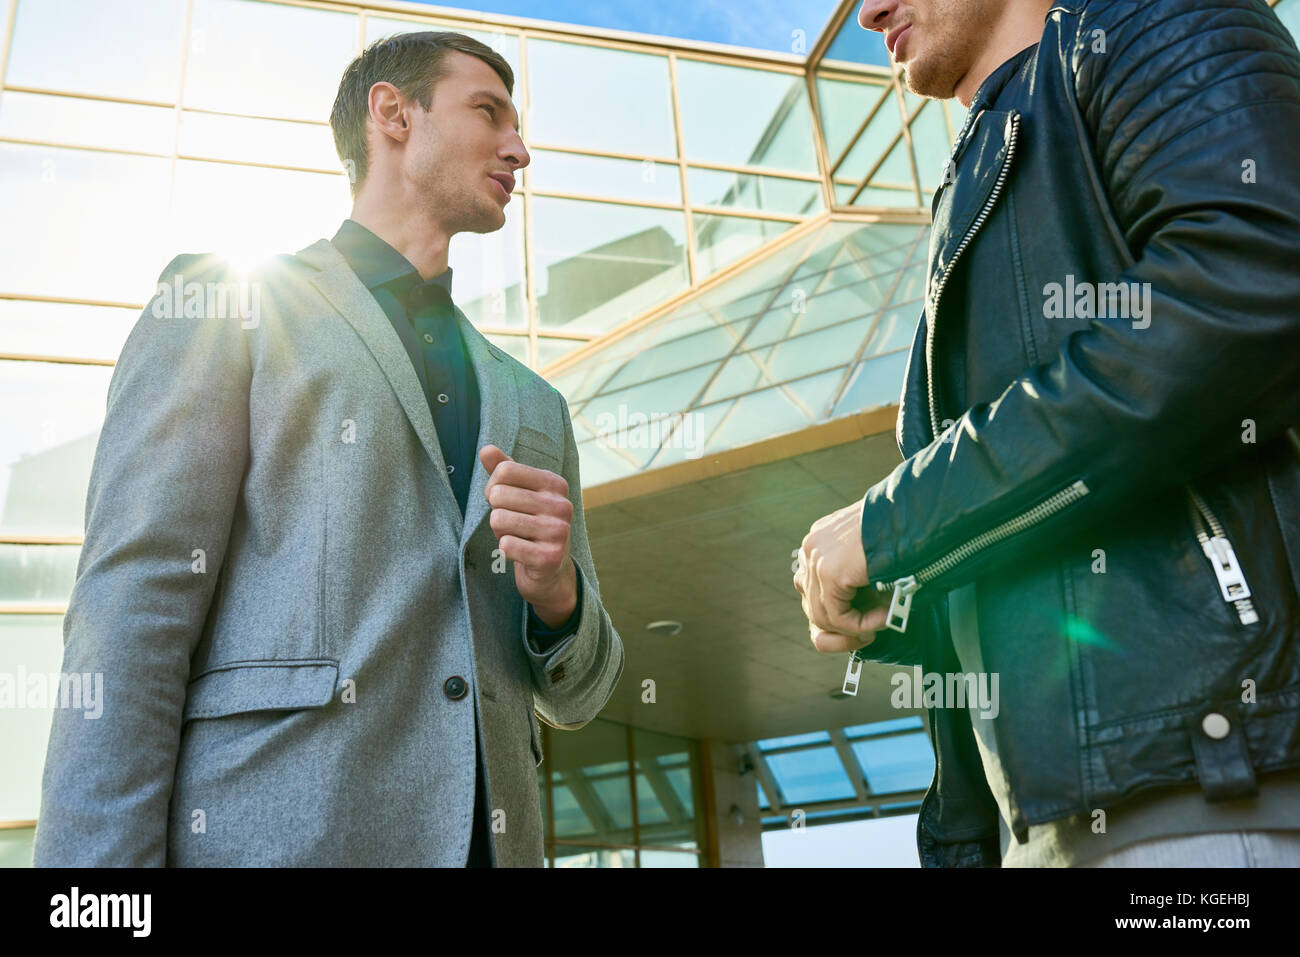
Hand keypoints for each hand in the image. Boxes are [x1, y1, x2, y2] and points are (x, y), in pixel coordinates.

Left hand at [480, 444, 577, 625]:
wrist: (550, 570)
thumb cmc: (530, 525)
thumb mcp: (519, 493)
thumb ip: (504, 470)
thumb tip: (486, 449)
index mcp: (555, 484)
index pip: (504, 471)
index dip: (494, 487)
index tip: (504, 501)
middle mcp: (561, 505)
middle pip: (499, 495)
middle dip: (496, 511)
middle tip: (511, 524)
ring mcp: (558, 532)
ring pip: (498, 519)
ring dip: (499, 532)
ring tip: (516, 537)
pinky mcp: (550, 557)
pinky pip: (506, 545)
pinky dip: (505, 550)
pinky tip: (519, 553)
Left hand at [793, 499, 890, 652]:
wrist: (915, 514)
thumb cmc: (902, 532)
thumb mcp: (869, 560)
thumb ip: (854, 586)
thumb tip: (850, 628)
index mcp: (819, 542)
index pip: (810, 590)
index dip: (835, 615)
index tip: (862, 625)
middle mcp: (811, 548)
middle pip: (812, 605)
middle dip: (841, 628)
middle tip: (869, 634)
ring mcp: (816, 559)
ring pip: (823, 616)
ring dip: (855, 629)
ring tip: (882, 623)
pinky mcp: (829, 572)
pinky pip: (838, 617)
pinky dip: (862, 626)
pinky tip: (883, 619)